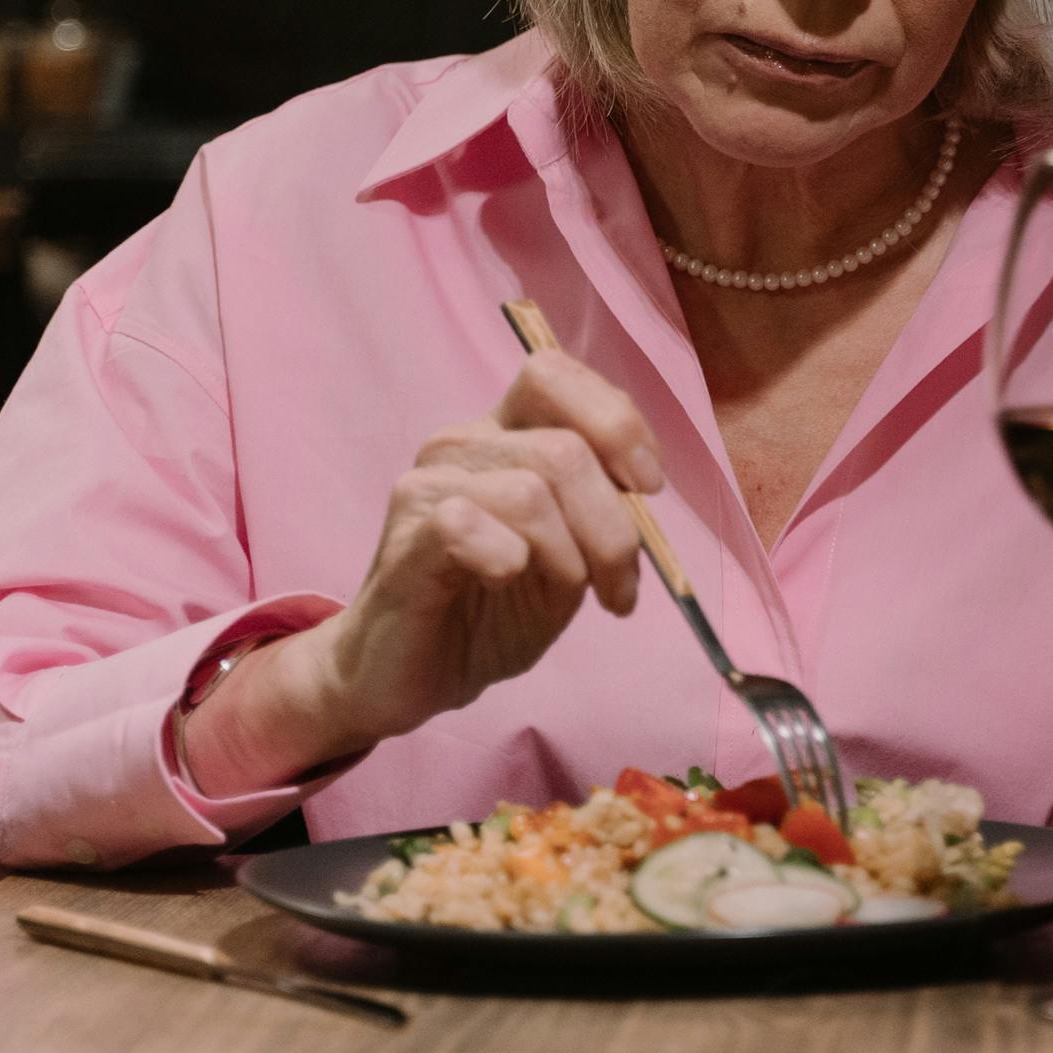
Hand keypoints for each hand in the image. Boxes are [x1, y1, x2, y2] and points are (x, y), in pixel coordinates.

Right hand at [178, 352, 662, 795]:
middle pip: (564, 449)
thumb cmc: (488, 612)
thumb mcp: (570, 559)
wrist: (407, 677)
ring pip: (529, 492)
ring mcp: (427, 487)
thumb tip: (643, 484)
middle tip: (616, 587)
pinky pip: (468, 524)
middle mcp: (461, 445)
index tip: (648, 486)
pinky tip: (504, 581)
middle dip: (612, 527)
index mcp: (503, 435)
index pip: (553, 375)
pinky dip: (506, 559)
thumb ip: (602, 510)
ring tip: (568, 599)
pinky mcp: (404, 538)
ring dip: (569, 557)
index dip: (616, 420)